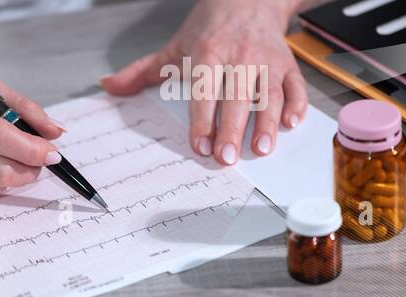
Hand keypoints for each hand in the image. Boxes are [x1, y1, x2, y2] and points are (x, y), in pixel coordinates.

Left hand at [100, 0, 310, 164]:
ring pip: (270, 94)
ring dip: (268, 123)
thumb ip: (141, 72)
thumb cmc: (208, 29)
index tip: (200, 146)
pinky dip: (297, 105)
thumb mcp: (173, 48)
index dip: (202, 121)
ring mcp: (267, 61)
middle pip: (238, 98)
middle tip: (227, 158)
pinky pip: (296, 85)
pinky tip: (292, 125)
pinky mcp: (288, 63)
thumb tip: (108, 86)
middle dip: (233, 130)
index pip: (204, 93)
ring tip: (261, 149)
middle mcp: (239, 57)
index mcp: (208, 54)